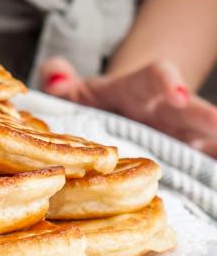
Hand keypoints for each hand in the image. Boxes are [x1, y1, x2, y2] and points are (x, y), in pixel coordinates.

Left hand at [40, 57, 216, 156]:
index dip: (167, 82)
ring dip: (214, 140)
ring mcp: (181, 134)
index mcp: (139, 89)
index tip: (176, 94)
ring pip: (205, 136)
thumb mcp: (76, 92)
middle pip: (191, 109)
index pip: (155, 77)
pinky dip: (211, 164)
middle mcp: (168, 109)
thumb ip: (61, 82)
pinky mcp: (187, 155)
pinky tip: (215, 179)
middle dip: (205, 116)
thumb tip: (55, 77)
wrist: (119, 114)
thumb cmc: (95, 104)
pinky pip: (204, 159)